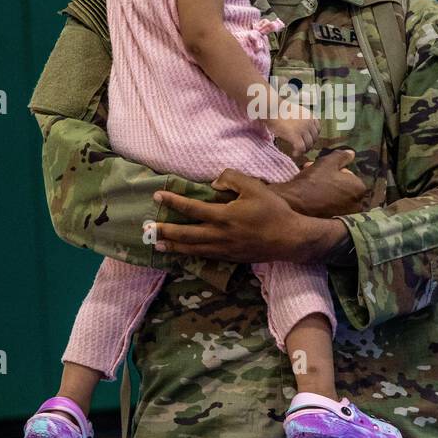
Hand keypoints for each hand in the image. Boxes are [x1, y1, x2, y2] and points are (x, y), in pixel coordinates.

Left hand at [151, 168, 347, 263]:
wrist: (290, 239)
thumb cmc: (273, 211)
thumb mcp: (254, 187)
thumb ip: (231, 179)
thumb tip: (213, 183)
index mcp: (223, 215)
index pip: (191, 208)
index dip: (173, 201)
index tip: (157, 196)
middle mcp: (219, 235)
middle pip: (185, 234)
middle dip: (165, 231)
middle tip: (147, 229)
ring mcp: (224, 249)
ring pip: (193, 249)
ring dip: (174, 247)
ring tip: (159, 246)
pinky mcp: (231, 258)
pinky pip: (206, 257)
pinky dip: (192, 256)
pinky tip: (185, 254)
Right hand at [266, 100, 318, 161]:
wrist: (272, 108)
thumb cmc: (280, 110)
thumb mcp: (296, 112)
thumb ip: (303, 119)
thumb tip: (302, 129)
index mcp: (310, 116)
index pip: (318, 130)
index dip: (312, 137)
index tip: (306, 140)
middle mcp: (309, 123)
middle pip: (314, 139)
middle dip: (308, 145)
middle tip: (301, 148)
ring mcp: (303, 129)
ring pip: (309, 145)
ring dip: (304, 150)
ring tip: (297, 151)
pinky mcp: (295, 135)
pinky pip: (301, 148)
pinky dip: (298, 153)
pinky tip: (294, 153)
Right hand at [270, 148, 365, 217]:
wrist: (295, 202)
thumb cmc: (314, 180)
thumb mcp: (328, 162)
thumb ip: (342, 156)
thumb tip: (352, 153)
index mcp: (358, 189)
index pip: (350, 175)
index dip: (335, 170)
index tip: (323, 169)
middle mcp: (356, 205)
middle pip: (342, 187)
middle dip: (329, 179)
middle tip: (315, 173)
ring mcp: (345, 215)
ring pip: (335, 196)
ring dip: (325, 188)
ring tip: (310, 182)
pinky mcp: (333, 222)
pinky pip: (330, 207)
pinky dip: (323, 201)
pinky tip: (311, 195)